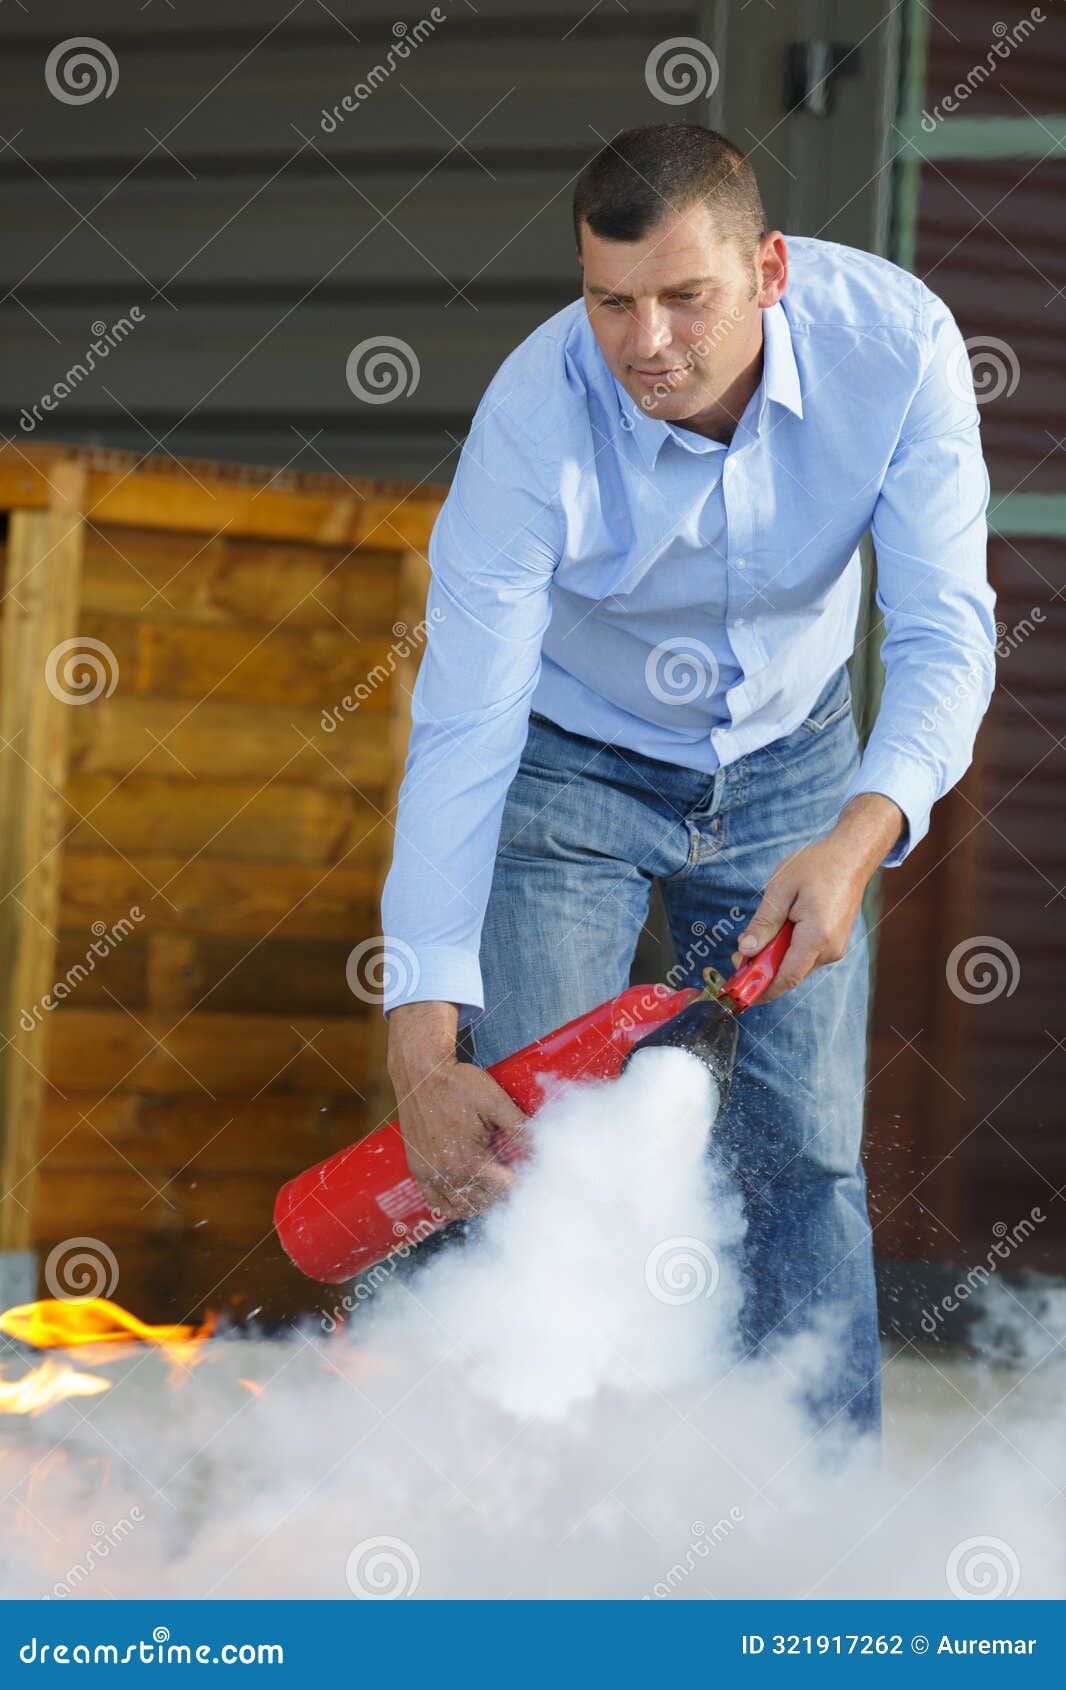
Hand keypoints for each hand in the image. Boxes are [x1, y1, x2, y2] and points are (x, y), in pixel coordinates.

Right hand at [388, 1002, 529, 1220]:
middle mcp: (448, 1174)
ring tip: (497, 1187)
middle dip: (504, 1194)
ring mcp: (431, 1175)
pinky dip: (455, 1206)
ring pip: (463, 1207)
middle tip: (516, 1179)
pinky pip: (438, 1204)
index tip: (531, 1175)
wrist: (419, 1074)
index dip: (522, 1184)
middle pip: (486, 1202)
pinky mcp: (419, 1170)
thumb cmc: (458, 1084)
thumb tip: (544, 1146)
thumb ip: (519, 1127)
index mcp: (470, 1161)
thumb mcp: (494, 1101)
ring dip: (482, 1202)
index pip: (506, 1191)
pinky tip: (470, 1195)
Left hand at [731, 794, 903, 1003]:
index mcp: (817, 937)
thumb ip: (763, 923)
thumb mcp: (780, 889)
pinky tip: (779, 930)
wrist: (851, 857)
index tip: (738, 990)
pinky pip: (805, 956)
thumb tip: (745, 951)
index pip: (786, 978)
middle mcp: (830, 950)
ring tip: (762, 932)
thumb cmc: (818, 866)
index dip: (760, 989)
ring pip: (796, 966)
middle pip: (789, 975)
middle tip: (740, 951)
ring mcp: (835, 948)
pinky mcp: (834, 944)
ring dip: (774, 958)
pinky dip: (787, 950)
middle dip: (762, 969)